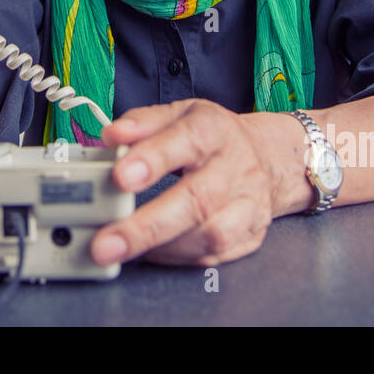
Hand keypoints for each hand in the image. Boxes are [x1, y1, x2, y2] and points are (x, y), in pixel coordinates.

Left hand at [89, 99, 313, 266]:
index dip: (153, 158)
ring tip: (123, 248)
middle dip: (147, 226)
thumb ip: (143, 123)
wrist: (267, 156)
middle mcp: (235, 168)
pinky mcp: (251, 234)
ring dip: (163, 247)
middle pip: (196, 200)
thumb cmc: (212, 136)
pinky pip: (215, 255)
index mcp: (214, 130)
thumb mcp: (179, 114)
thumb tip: (112, 135)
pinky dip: (179, 259)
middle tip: (106, 243)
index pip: (187, 140)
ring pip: (212, 234)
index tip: (120, 176)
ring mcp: (248, 204)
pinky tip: (152, 253)